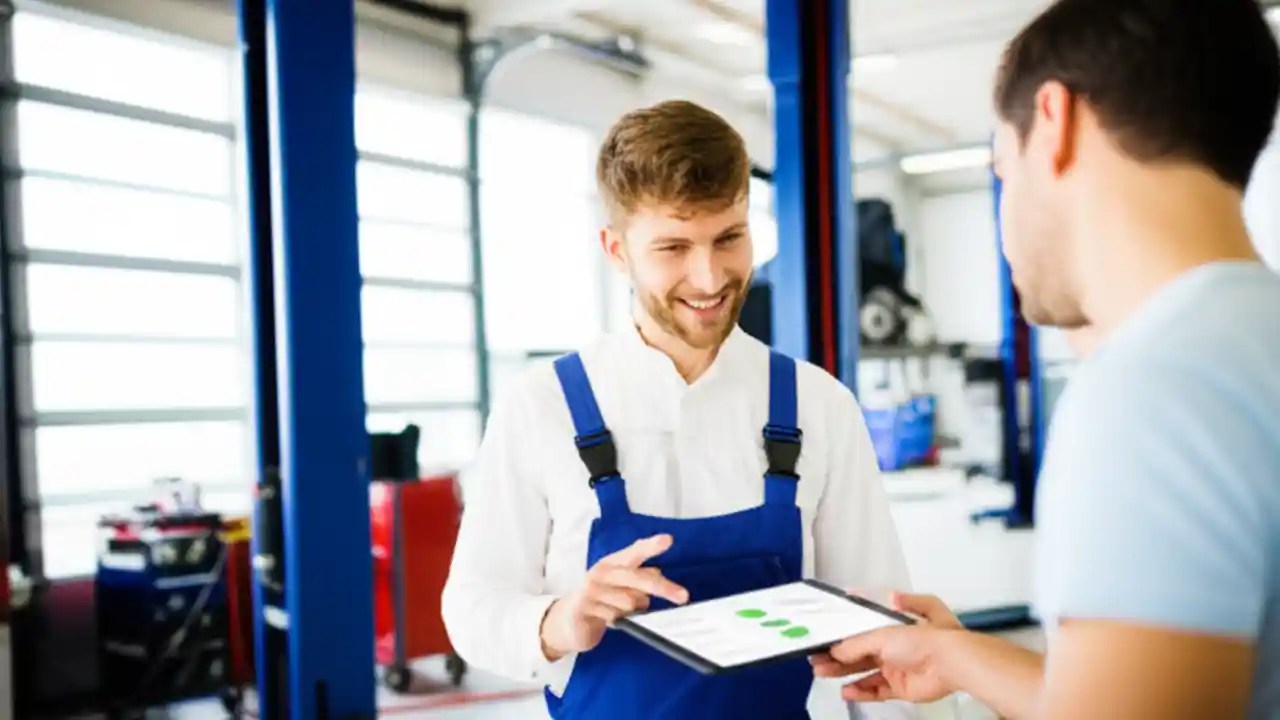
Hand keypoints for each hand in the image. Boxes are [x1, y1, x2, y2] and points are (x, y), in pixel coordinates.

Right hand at [540, 534, 687, 659]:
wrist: (567, 621)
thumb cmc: (601, 600)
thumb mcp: (623, 588)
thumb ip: (641, 580)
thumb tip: (659, 576)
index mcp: (613, 563)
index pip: (635, 551)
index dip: (651, 546)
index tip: (668, 540)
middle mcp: (602, 571)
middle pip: (638, 577)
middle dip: (663, 588)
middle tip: (683, 597)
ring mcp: (591, 588)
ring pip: (629, 601)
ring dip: (631, 611)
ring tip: (620, 611)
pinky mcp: (583, 607)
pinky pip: (613, 616)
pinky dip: (616, 620)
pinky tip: (608, 618)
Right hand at [811, 592, 963, 703]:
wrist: (949, 662)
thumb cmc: (920, 638)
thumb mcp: (882, 633)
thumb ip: (856, 644)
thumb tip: (836, 651)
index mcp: (889, 626)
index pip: (859, 629)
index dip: (841, 634)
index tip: (822, 638)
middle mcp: (892, 646)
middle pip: (859, 652)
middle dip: (837, 656)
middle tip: (815, 659)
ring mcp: (896, 667)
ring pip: (864, 671)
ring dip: (843, 673)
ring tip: (822, 673)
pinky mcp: (901, 687)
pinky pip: (877, 690)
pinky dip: (861, 691)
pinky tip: (846, 691)